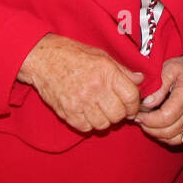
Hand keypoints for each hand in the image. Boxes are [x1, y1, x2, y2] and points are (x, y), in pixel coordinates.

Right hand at [18, 34, 142, 131]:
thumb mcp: (101, 55)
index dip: (135, 105)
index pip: (131, 97)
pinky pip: (86, 128)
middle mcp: (95, 88)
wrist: (42, 58)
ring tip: (100, 110)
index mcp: (106, 72)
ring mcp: (80, 102)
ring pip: (103, 124)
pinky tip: (86, 112)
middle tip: (115, 108)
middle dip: (120, 114)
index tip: (132, 106)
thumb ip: (122, 70)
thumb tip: (140, 80)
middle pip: (119, 114)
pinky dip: (89, 124)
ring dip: (105, 120)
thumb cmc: (73, 54)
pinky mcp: (67, 112)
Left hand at [136, 47, 182, 145]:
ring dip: (157, 134)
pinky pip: (181, 138)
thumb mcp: (169, 69)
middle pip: (168, 130)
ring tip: (147, 124)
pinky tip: (158, 128)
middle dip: (149, 128)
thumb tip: (147, 104)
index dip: (148, 120)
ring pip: (174, 138)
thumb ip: (158, 87)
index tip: (137, 115)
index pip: (165, 117)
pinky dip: (168, 137)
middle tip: (138, 119)